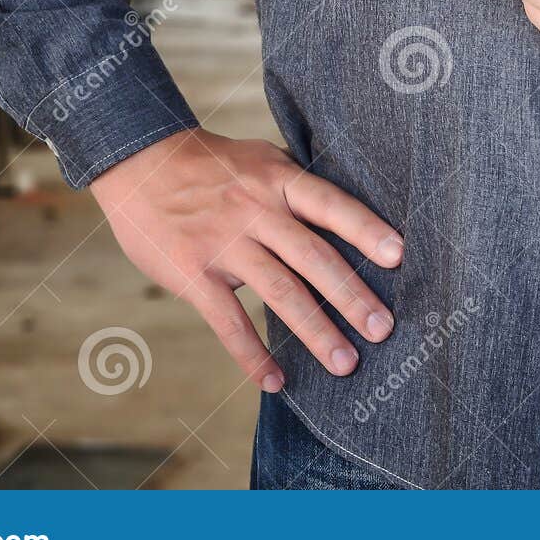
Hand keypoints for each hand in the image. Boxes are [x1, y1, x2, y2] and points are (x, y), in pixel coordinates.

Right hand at [89, 128, 401, 389]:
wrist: (141, 162)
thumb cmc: (212, 164)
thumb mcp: (261, 159)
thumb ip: (299, 186)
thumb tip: (350, 214)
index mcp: (278, 180)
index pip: (331, 205)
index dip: (366, 229)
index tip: (399, 256)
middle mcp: (257, 211)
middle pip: (314, 257)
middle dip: (352, 296)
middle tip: (384, 329)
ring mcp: (225, 243)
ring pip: (280, 293)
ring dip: (316, 332)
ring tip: (346, 364)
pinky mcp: (194, 273)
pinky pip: (228, 322)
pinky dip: (253, 355)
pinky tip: (276, 381)